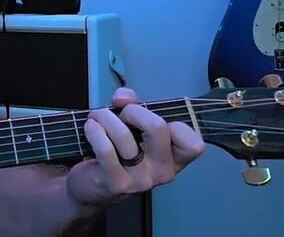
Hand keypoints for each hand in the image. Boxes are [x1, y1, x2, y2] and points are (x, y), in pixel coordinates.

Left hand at [65, 87, 204, 208]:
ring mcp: (141, 180)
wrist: (90, 186)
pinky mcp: (116, 184)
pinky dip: (94, 131)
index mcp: (174, 158)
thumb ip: (132, 103)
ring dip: (105, 118)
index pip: (193, 143)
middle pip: (158, 128)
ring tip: (96, 119)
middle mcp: (163, 172)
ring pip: (124, 135)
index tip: (150, 117)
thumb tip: (123, 97)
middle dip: (133, 111)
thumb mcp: (131, 124)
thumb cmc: (116, 151)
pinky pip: (105, 149)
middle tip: (119, 115)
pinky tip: (90, 128)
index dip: (173, 122)